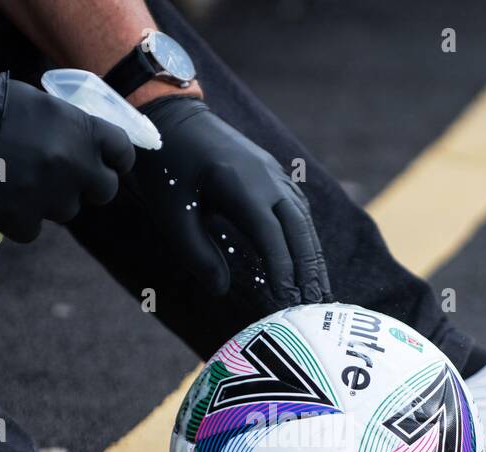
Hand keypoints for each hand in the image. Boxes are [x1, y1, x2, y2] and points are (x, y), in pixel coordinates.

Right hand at [0, 73, 134, 242]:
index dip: (114, 160)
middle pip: (104, 190)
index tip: (106, 164)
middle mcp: (73, 165)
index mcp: (81, 131)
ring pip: (65, 211)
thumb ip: (69, 129)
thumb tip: (87, 147)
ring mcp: (49, 197)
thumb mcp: (39, 105)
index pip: (123, 153)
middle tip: (61, 179)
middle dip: (86, 186)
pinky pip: (32, 229)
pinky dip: (18, 219)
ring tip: (16, 180)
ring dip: (48, 201)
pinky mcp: (22, 221)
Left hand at [130, 95, 329, 305]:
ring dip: (312, 253)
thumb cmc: (167, 167)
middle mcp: (264, 176)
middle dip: (308, 267)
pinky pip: (297, 207)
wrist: (174, 116)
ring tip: (319, 288)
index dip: (282, 268)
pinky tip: (308, 256)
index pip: (270, 233)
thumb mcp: (171, 215)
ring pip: (302, 217)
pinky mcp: (273, 172)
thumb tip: (221, 290)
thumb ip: (196, 254)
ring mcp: (272, 171)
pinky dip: (305, 235)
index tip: (288, 299)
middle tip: (315, 302)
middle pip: (297, 227)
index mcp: (238, 184)